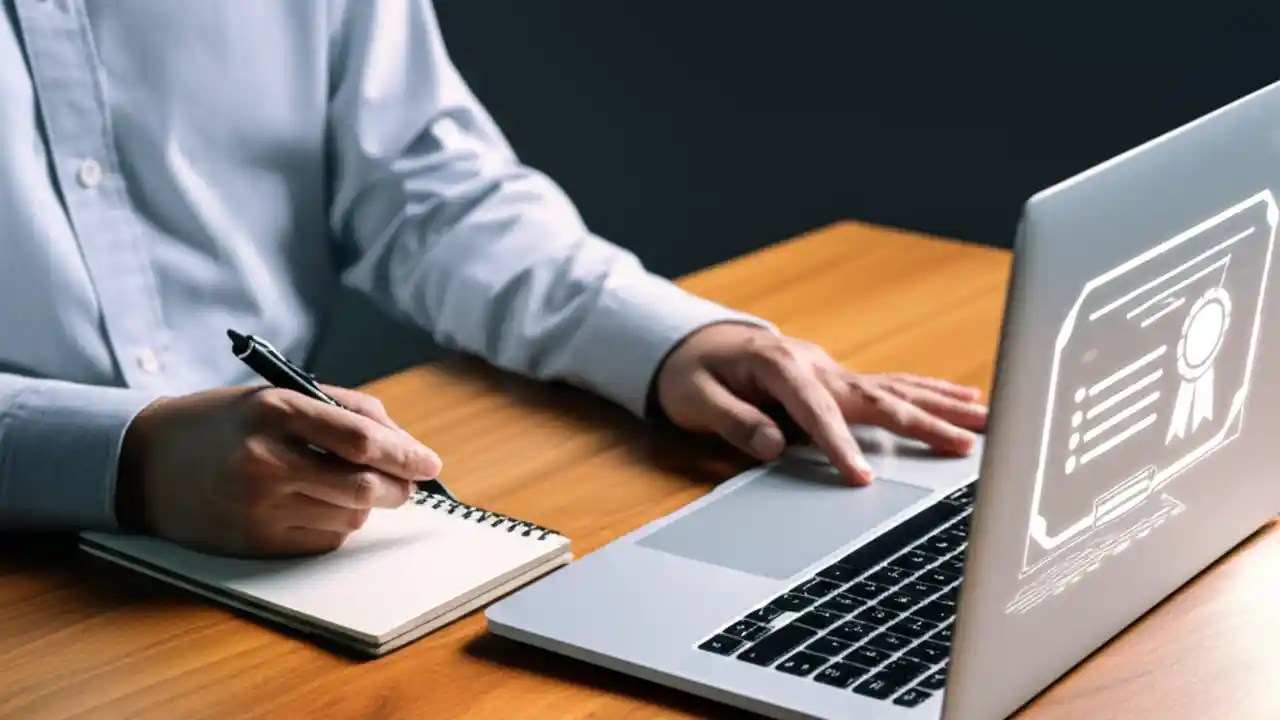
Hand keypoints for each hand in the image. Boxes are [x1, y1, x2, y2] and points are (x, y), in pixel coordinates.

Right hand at [117, 385, 441, 556]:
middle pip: (363, 486)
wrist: (145, 462)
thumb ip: (344, 411)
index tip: (430, 462)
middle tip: (409, 483)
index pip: (362, 438)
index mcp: (275, 411)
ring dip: (365, 504)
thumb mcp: (278, 395)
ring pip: (350, 516)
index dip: (406, 453)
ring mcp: (259, 506)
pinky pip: (324, 540)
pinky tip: (316, 505)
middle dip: (399, 487)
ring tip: (346, 486)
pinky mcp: (254, 542)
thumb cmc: (224, 423)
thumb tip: (404, 445)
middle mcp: (266, 460)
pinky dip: (337, 524)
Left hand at [654, 323, 987, 483]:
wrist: (697, 342)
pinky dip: (928, 392)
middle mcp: (816, 364)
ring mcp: (833, 369)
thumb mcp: (696, 398)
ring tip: (987, 418)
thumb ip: (734, 420)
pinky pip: (891, 385)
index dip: (839, 445)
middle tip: (965, 446)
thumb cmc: (693, 371)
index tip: (860, 478)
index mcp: (779, 365)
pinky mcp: (840, 378)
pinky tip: (963, 398)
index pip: (817, 410)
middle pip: (876, 396)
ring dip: (942, 404)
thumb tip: (774, 444)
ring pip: (895, 388)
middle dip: (921, 423)